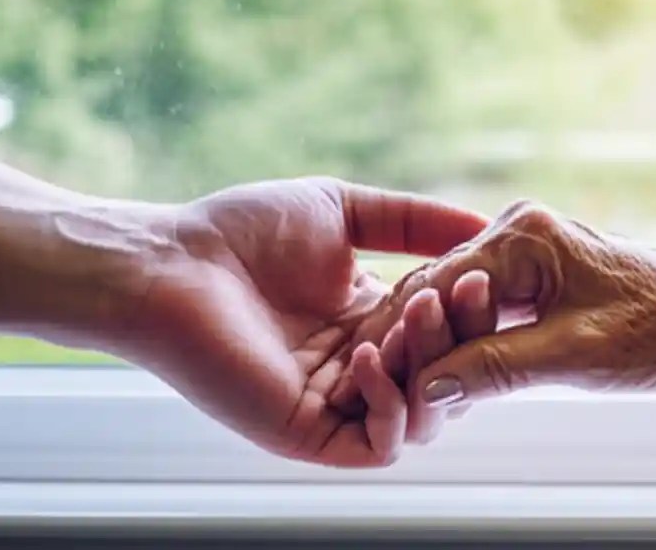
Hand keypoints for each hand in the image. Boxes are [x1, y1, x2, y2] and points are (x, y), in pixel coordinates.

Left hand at [115, 177, 487, 466]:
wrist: (170, 265)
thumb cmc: (242, 232)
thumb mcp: (344, 211)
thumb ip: (413, 220)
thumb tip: (484, 222)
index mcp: (372, 320)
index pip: (448, 328)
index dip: (471, 304)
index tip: (485, 267)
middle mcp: (361, 367)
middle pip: (448, 372)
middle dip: (464, 331)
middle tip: (464, 288)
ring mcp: (337, 404)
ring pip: (425, 411)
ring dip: (431, 363)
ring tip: (415, 312)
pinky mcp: (309, 434)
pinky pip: (379, 444)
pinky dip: (390, 405)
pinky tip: (367, 354)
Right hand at [385, 201, 655, 406]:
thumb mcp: (575, 357)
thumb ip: (494, 367)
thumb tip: (426, 387)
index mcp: (525, 235)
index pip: (434, 285)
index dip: (398, 336)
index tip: (364, 378)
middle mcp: (523, 234)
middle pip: (441, 291)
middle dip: (411, 341)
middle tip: (370, 389)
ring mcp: (535, 255)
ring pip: (463, 304)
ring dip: (438, 346)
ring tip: (401, 389)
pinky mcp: (549, 280)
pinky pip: (491, 311)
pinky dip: (470, 344)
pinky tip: (451, 377)